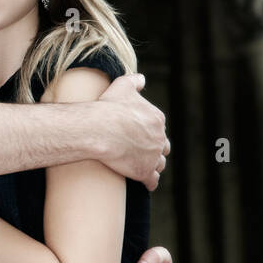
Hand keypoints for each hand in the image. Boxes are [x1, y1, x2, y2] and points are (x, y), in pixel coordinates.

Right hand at [96, 74, 169, 190]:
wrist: (100, 129)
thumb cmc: (109, 107)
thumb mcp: (122, 86)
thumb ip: (134, 81)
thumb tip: (142, 78)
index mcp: (157, 118)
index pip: (159, 127)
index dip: (150, 131)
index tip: (141, 134)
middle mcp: (159, 138)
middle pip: (162, 146)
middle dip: (155, 149)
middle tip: (144, 151)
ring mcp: (153, 156)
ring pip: (159, 164)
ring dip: (154, 166)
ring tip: (145, 168)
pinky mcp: (145, 171)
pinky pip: (152, 180)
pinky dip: (150, 182)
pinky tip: (146, 183)